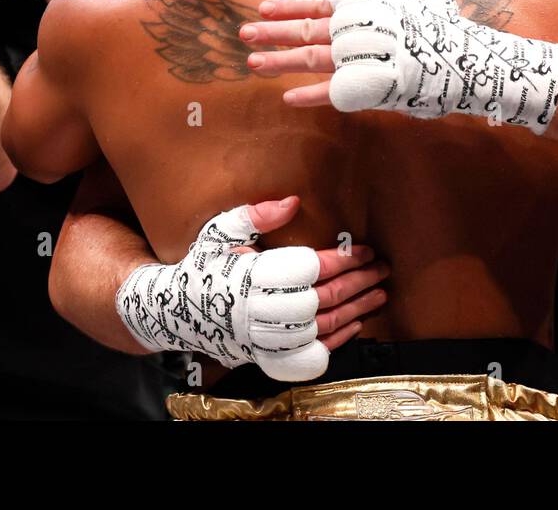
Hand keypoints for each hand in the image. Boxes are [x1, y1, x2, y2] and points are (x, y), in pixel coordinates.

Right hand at [115, 196, 387, 380]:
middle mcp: (259, 310)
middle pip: (324, 298)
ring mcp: (264, 338)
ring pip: (323, 327)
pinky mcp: (266, 356)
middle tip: (381, 268)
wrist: (175, 311)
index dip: (344, 259)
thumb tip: (292, 201)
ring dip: (357, 310)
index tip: (364, 249)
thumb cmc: (201, 267)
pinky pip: (311, 354)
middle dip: (359, 282)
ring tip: (379, 293)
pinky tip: (356, 323)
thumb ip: (256, 215)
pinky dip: (338, 339)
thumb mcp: (219, 232)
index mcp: (251, 275)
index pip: (311, 268)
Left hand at [240, 0, 557, 133]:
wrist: (465, 58)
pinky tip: (288, 98)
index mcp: (362, 6)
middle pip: (305, 30)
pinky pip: (335, 91)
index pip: (316, 3)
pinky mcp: (371, 85)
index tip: (262, 8)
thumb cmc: (438, 22)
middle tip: (243, 34)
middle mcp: (356, 30)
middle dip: (271, 32)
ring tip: (253, 63)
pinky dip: (311, 95)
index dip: (287, 6)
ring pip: (311, 59)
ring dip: (279, 61)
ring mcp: (362, 58)